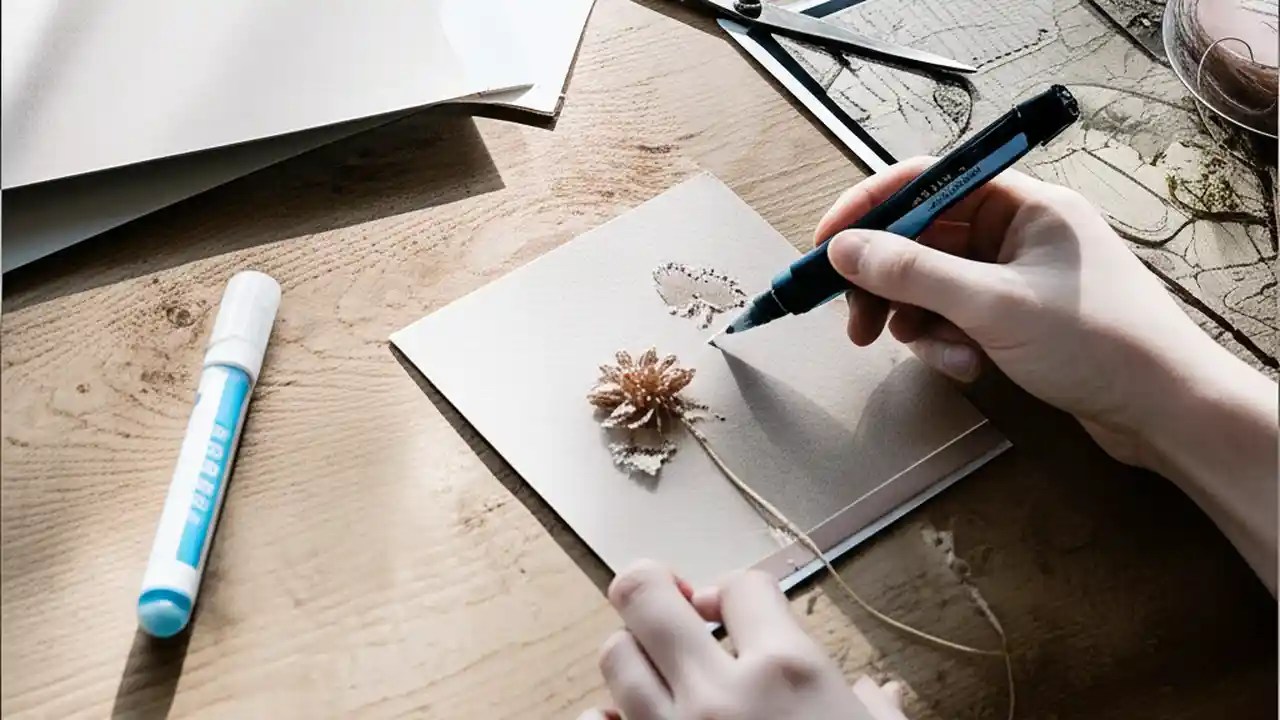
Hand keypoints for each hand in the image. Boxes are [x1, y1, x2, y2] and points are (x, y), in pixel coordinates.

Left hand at [577, 560, 908, 719]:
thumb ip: (871, 708)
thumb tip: (877, 694)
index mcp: (790, 671)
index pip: (742, 584)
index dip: (736, 591)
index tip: (734, 609)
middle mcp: (719, 693)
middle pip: (644, 594)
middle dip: (654, 590)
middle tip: (669, 608)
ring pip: (615, 656)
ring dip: (634, 655)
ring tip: (658, 669)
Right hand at [815, 157, 1227, 464]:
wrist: (1165, 411)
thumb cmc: (1097, 343)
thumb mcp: (992, 305)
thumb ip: (912, 274)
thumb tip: (844, 250)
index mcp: (1022, 203)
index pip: (927, 180)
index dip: (870, 207)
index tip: (826, 245)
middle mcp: (1016, 231)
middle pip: (921, 238)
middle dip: (885, 282)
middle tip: (854, 322)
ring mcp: (1015, 276)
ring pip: (932, 285)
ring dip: (920, 322)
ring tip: (940, 356)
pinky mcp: (1014, 317)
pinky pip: (955, 317)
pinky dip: (948, 342)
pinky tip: (967, 368)